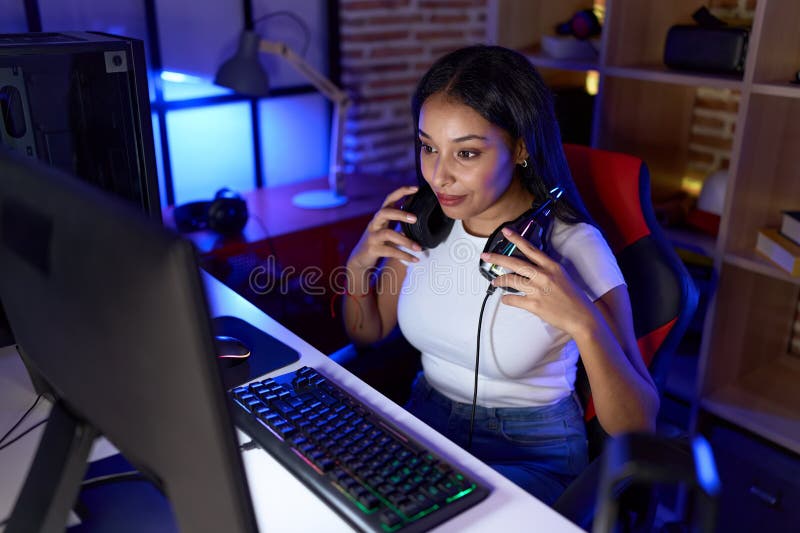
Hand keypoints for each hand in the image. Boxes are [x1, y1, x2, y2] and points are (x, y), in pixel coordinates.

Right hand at [347, 185, 421, 271]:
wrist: (359, 259)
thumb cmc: (377, 243)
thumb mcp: (387, 231)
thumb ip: (399, 226)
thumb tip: (418, 223)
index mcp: (380, 217)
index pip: (389, 199)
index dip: (401, 192)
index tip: (415, 188)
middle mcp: (375, 224)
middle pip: (385, 212)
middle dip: (400, 214)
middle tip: (415, 219)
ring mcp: (372, 236)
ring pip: (388, 234)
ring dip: (405, 241)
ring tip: (419, 248)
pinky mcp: (372, 249)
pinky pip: (390, 251)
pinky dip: (404, 256)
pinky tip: (415, 259)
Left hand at [481, 227, 596, 335]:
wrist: (582, 316)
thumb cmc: (574, 297)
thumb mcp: (562, 276)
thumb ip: (546, 269)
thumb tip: (530, 267)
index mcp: (551, 266)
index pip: (530, 249)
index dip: (516, 239)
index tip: (506, 232)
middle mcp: (543, 275)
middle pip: (515, 263)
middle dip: (497, 258)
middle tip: (485, 255)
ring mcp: (538, 290)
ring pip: (511, 280)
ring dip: (499, 280)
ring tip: (494, 282)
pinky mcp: (534, 305)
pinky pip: (513, 300)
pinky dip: (506, 299)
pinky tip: (505, 299)